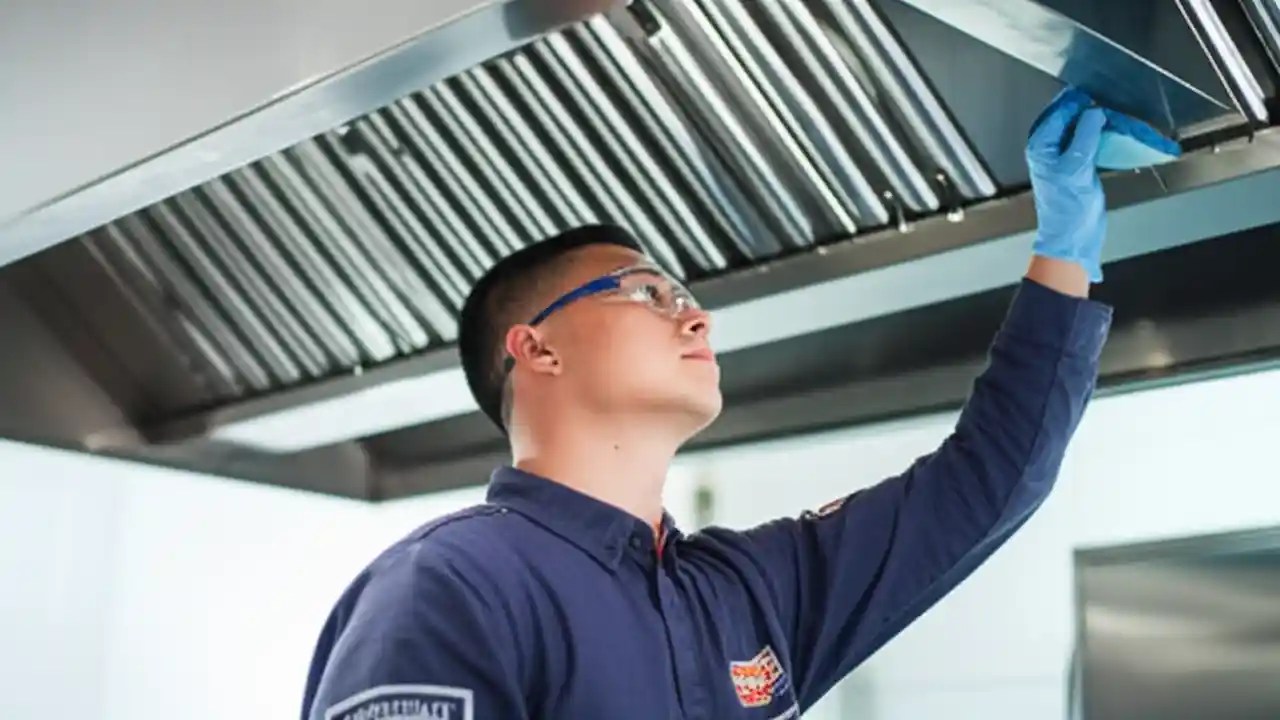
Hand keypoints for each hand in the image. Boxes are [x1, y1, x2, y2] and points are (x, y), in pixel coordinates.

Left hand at [1026, 87, 1107, 282]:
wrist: (1073, 236)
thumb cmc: (1068, 208)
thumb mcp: (1076, 166)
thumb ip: (1085, 135)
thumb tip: (1093, 111)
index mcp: (1041, 146)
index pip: (1059, 111)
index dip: (1079, 100)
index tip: (1099, 93)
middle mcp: (1049, 148)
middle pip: (1070, 117)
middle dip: (1089, 109)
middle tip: (1111, 103)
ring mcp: (1063, 156)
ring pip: (1081, 128)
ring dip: (1097, 122)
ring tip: (1115, 115)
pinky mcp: (1078, 165)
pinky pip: (1089, 142)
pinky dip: (1101, 135)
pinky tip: (1114, 132)